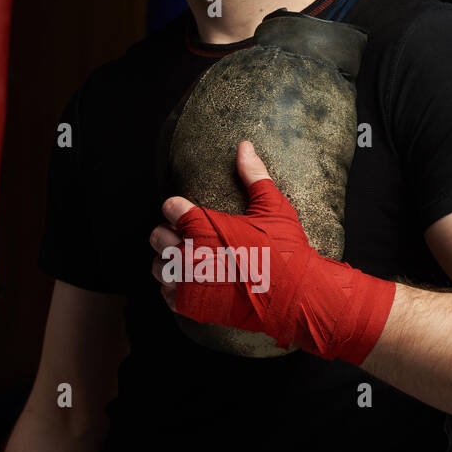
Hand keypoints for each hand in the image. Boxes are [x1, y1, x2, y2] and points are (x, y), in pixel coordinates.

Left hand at [149, 140, 313, 345]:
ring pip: (158, 267)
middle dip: (170, 233)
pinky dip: (176, 288)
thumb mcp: (272, 207)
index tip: (189, 212)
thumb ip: (253, 175)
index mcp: (203, 225)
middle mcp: (190, 253)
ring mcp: (189, 281)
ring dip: (169, 261)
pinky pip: (167, 295)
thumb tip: (244, 146)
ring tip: (189, 260)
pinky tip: (193, 282)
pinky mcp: (193, 305)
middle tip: (190, 236)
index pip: (169, 207)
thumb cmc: (285, 250)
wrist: (294, 296)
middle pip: (156, 236)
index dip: (179, 207)